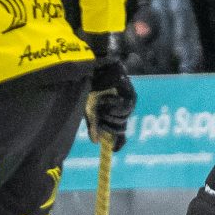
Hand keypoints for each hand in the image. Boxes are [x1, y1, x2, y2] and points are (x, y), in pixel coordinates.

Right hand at [84, 36, 136, 151]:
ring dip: (112, 116)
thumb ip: (94, 124)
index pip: (118, 128)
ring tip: (101, 107)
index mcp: (110, 108)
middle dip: (111, 127)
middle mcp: (120, 103)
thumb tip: (97, 142)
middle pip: (121, 124)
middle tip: (101, 121)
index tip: (115, 150)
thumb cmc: (85, 84)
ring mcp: (126, 95)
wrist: (86, 64)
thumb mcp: (88, 108)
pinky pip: (127, 105)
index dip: (118, 140)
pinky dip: (115, 106)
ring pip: (125, 116)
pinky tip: (106, 100)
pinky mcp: (128, 88)